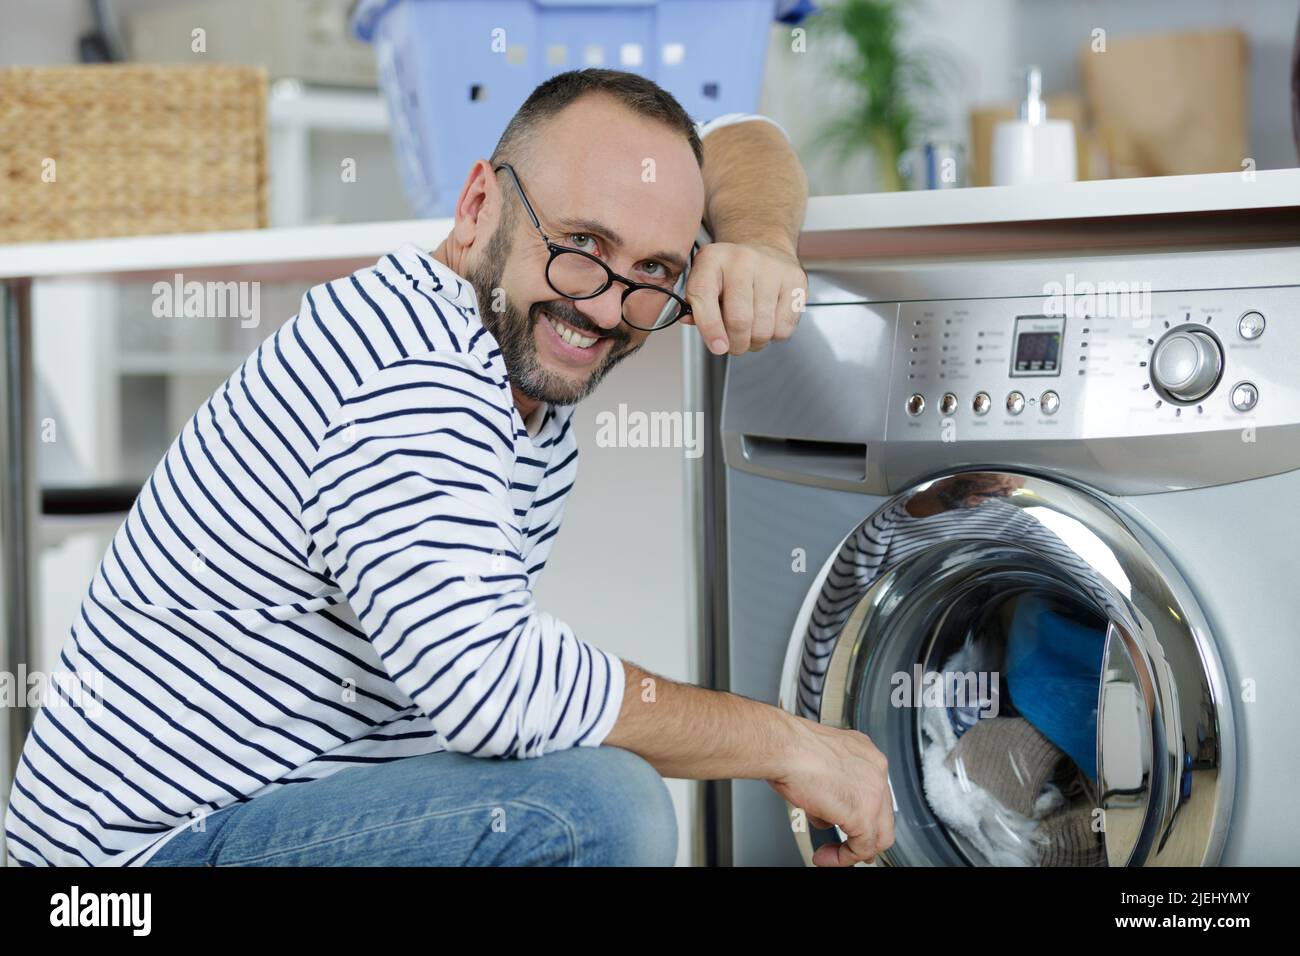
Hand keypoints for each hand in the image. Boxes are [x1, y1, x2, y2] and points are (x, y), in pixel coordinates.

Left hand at [681, 241, 806, 354]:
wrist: (763, 246)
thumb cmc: (730, 272)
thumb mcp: (705, 280)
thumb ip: (695, 305)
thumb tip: (690, 322)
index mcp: (712, 258)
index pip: (704, 297)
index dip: (710, 329)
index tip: (718, 347)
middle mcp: (742, 259)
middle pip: (739, 320)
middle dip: (736, 344)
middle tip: (734, 345)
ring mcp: (772, 269)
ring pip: (763, 329)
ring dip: (755, 342)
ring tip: (751, 333)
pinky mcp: (795, 281)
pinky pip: (784, 327)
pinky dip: (774, 335)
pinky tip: (768, 321)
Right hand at [768, 715, 894, 866]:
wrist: (784, 747)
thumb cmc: (789, 748)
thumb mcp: (819, 762)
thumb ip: (832, 785)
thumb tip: (827, 810)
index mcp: (865, 755)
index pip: (875, 793)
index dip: (864, 814)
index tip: (848, 824)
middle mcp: (875, 770)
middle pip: (883, 815)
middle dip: (866, 837)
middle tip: (850, 849)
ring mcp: (874, 793)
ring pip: (878, 835)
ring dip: (853, 850)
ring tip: (829, 854)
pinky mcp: (863, 815)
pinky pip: (861, 848)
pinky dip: (843, 858)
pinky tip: (826, 856)